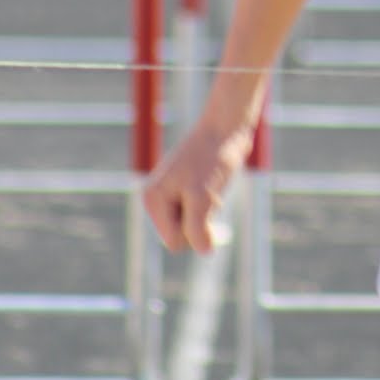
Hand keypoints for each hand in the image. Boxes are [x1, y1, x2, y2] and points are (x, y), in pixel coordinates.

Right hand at [142, 119, 251, 253]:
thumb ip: (197, 228)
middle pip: (181, 237)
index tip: (207, 206)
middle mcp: (156, 198)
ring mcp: (171, 194)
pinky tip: (214, 185)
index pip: (174, 242)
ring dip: (208, 214)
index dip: (196, 232)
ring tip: (211, 186)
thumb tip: (204, 251)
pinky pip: (199, 214)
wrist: (226, 128)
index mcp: (153, 200)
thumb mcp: (203, 196)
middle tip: (210, 192)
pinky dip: (211, 206)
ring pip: (192, 226)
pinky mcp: (186, 190)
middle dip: (201, 223)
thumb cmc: (213, 159)